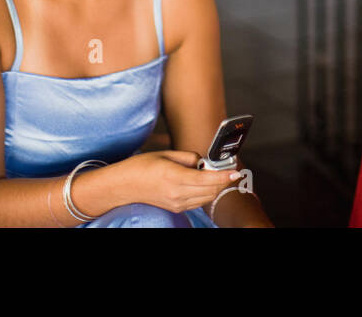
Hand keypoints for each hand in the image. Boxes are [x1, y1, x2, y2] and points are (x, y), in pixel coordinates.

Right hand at [120, 150, 240, 215]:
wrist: (125, 185)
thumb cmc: (143, 166)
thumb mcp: (167, 154)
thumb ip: (190, 156)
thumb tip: (204, 161)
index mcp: (174, 176)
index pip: (206, 179)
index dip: (224, 175)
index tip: (235, 171)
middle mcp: (177, 192)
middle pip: (211, 190)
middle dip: (224, 180)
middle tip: (230, 169)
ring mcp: (177, 202)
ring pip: (207, 197)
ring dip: (216, 187)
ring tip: (217, 174)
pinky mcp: (176, 207)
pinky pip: (199, 202)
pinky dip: (207, 193)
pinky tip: (205, 183)